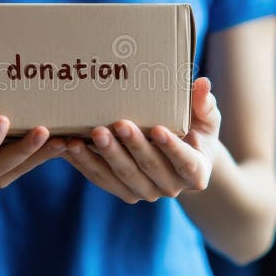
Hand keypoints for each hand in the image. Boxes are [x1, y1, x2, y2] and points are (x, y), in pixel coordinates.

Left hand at [63, 77, 218, 203]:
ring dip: (102, 157)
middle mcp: (171, 187)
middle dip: (132, 147)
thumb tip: (203, 84)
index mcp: (196, 172)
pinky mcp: (123, 190)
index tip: (159, 129)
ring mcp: (145, 191)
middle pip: (149, 168)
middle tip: (118, 124)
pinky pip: (101, 179)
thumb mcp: (205, 117)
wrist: (179, 153)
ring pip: (122, 177)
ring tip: (85, 137)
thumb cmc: (194, 129)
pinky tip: (69, 146)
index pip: (186, 162)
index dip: (173, 148)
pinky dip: (84, 163)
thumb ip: (204, 104)